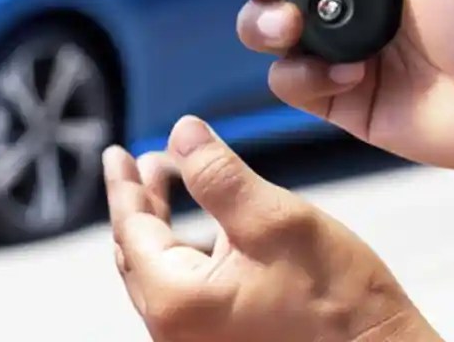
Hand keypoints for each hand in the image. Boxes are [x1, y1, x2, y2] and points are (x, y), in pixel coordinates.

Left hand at [104, 116, 440, 341]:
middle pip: (138, 254)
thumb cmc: (337, 304)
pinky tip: (208, 228)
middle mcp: (176, 330)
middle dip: (141, 201)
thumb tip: (181, 131)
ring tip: (174, 180)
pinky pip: (186, 292)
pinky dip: (188, 252)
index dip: (124, 184)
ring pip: (161, 272)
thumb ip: (218, 174)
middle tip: (143, 161)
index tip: (116, 154)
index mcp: (176, 300)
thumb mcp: (274, 220)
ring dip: (165, 224)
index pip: (130, 230)